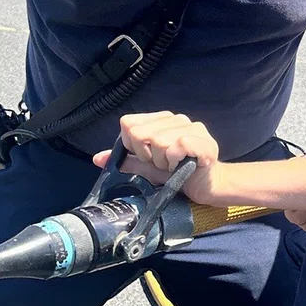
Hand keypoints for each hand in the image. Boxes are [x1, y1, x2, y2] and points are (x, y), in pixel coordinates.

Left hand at [92, 111, 222, 203]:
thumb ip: (126, 161)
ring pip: (158, 141)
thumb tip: (97, 159)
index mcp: (161, 120)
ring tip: (174, 167)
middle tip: (162, 165)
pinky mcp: (203, 141)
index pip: (128, 123)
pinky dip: (174, 162)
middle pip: (139, 132)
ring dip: (162, 162)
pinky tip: (182, 166)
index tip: (146, 158)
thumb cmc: (179, 174)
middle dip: (146, 156)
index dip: (132, 145)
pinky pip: (176, 147)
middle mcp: (176, 118)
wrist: (208, 186)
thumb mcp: (148, 168)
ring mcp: (192, 127)